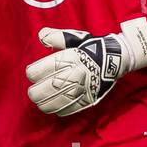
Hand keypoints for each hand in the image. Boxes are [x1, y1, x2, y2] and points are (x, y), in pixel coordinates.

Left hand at [25, 17, 146, 116]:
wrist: (114, 60)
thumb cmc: (91, 48)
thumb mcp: (74, 38)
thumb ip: (56, 37)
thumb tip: (40, 36)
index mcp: (65, 60)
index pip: (36, 72)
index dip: (32, 73)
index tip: (33, 73)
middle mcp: (70, 76)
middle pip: (39, 91)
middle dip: (34, 92)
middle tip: (34, 91)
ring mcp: (78, 90)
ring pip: (50, 104)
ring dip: (43, 103)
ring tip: (41, 101)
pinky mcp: (85, 101)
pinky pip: (65, 110)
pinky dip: (56, 110)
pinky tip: (54, 106)